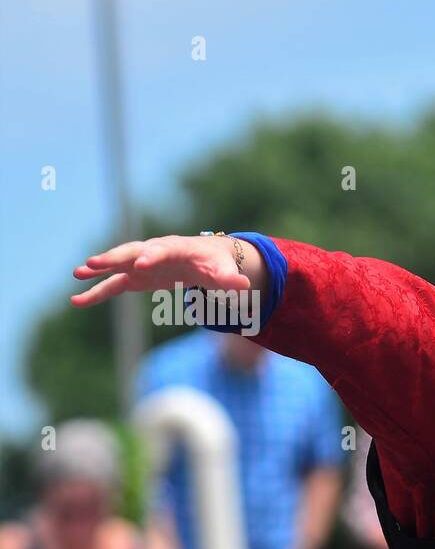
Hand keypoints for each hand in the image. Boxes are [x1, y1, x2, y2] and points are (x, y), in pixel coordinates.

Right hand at [71, 235, 252, 307]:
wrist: (207, 259)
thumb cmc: (216, 263)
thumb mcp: (225, 271)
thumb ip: (230, 279)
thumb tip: (244, 285)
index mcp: (176, 248)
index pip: (162, 250)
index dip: (152, 256)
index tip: (142, 265)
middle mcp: (154, 252)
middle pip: (131, 252)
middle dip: (114, 257)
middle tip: (93, 263)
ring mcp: (142, 264)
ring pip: (117, 267)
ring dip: (98, 271)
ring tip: (77, 274)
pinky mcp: (136, 278)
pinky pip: (113, 285)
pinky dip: (97, 291)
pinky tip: (78, 301)